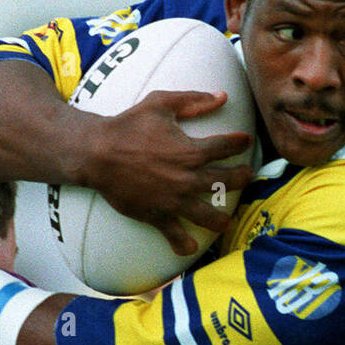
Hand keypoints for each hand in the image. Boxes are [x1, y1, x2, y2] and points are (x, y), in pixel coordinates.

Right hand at [85, 90, 253, 254]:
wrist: (98, 153)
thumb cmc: (128, 125)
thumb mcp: (161, 104)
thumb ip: (193, 100)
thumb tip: (222, 96)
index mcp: (191, 151)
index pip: (226, 147)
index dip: (239, 143)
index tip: (245, 141)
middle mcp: (188, 179)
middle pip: (227, 182)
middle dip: (242, 178)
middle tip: (247, 177)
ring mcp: (174, 201)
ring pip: (208, 216)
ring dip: (222, 220)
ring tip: (226, 221)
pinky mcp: (157, 216)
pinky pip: (175, 235)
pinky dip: (183, 244)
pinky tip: (190, 248)